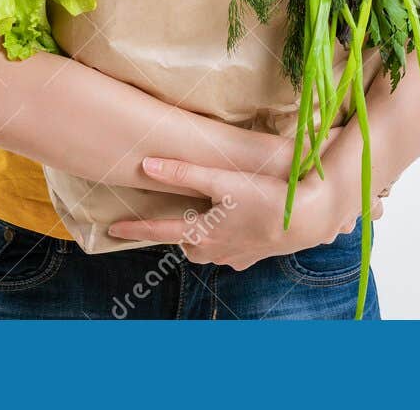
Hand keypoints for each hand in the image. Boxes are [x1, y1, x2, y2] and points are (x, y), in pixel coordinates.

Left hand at [107, 155, 384, 270]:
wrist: (308, 218)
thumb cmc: (264, 197)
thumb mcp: (220, 181)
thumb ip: (182, 173)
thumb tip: (145, 164)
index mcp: (200, 234)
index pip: (157, 231)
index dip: (133, 230)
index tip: (111, 231)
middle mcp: (213, 251)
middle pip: (185, 241)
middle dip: (178, 229)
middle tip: (174, 212)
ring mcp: (235, 256)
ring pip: (208, 247)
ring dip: (202, 234)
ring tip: (205, 216)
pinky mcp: (255, 254)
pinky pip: (231, 250)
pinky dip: (227, 238)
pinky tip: (237, 226)